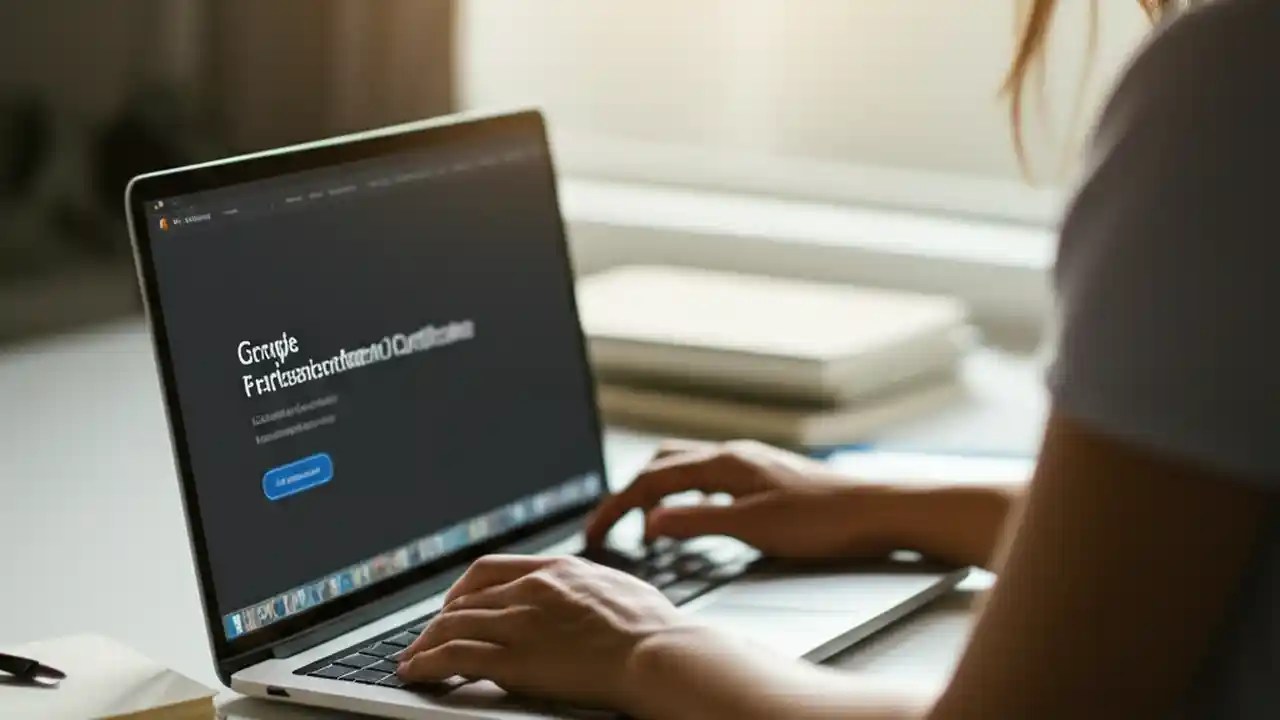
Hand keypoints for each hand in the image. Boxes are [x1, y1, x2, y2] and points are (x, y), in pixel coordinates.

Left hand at [397, 554, 695, 713]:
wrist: (657, 652)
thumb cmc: (653, 628)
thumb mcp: (619, 589)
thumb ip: (591, 589)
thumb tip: (592, 594)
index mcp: (555, 569)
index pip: (490, 569)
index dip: (463, 589)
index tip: (455, 603)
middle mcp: (530, 589)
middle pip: (464, 599)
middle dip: (440, 620)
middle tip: (428, 638)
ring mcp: (519, 623)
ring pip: (451, 626)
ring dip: (424, 644)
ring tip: (411, 660)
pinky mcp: (513, 659)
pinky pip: (453, 657)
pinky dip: (426, 664)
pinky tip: (416, 673)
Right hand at [586, 439, 901, 559]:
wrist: (879, 510)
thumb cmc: (824, 519)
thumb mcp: (753, 527)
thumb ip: (699, 521)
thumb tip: (651, 520)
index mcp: (724, 463)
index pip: (651, 480)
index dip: (616, 508)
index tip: (595, 534)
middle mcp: (733, 455)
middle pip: (662, 465)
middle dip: (630, 494)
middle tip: (612, 528)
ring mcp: (750, 463)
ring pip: (686, 468)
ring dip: (658, 492)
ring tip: (646, 525)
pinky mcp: (765, 476)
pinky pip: (709, 478)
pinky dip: (686, 495)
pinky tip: (696, 517)